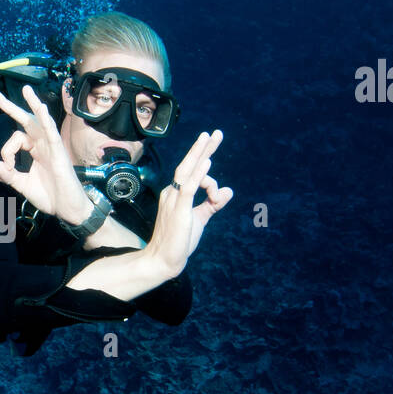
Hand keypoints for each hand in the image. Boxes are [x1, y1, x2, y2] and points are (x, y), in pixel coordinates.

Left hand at [0, 85, 92, 222]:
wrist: (68, 209)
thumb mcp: (23, 186)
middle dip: (12, 108)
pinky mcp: (59, 153)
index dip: (6, 151)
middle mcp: (43, 145)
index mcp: (36, 151)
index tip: (7, 167)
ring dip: (33, 104)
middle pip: (27, 121)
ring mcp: (52, 147)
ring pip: (41, 121)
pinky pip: (52, 133)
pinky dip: (46, 120)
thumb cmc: (51, 197)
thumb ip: (9, 176)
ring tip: (26, 89)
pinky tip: (41, 109)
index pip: (16, 140)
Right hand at [145, 130, 233, 277]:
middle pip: (188, 165)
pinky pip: (189, 188)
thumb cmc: (179, 240)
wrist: (164, 260)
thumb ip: (213, 203)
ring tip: (210, 138)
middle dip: (201, 148)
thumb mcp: (200, 218)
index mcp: (176, 194)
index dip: (205, 163)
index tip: (214, 147)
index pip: (193, 174)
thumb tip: (228, 190)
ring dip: (200, 154)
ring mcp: (174, 200)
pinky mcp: (179, 210)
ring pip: (188, 171)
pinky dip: (199, 174)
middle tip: (214, 133)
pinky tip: (207, 163)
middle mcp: (173, 193)